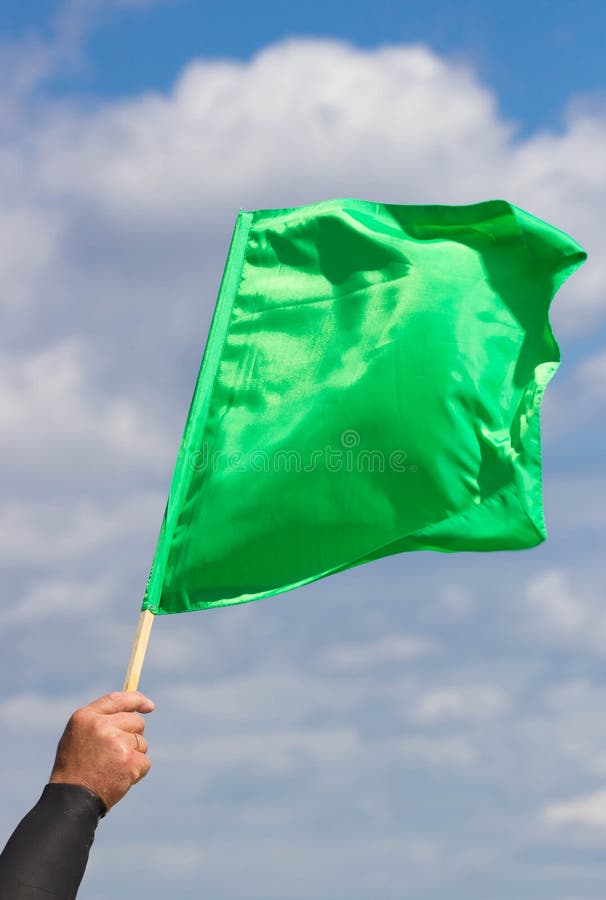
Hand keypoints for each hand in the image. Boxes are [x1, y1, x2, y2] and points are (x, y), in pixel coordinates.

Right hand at [49, 691, 154, 810]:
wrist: (71, 800)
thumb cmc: (75, 768)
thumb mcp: (78, 735)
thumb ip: (100, 719)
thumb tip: (133, 709)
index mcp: (86, 716)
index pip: (118, 699)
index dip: (137, 700)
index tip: (149, 706)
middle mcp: (102, 726)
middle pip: (136, 721)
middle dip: (133, 736)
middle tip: (115, 754)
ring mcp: (117, 742)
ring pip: (142, 742)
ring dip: (134, 755)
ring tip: (112, 768)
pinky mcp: (129, 761)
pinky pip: (144, 761)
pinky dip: (137, 772)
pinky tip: (119, 779)